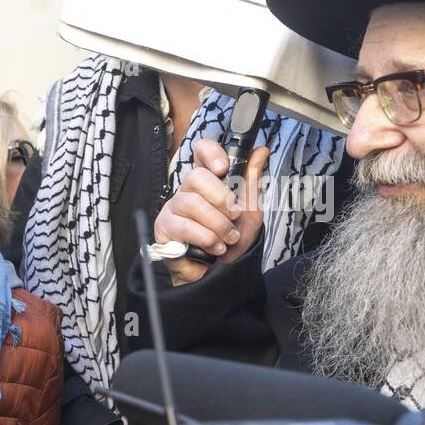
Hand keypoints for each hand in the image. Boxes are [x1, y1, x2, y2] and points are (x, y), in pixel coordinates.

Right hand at [152, 139, 268, 285]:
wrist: (220, 274)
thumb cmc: (231, 242)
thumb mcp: (250, 209)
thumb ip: (252, 180)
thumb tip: (261, 150)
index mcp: (208, 182)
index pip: (201, 152)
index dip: (210, 153)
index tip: (224, 167)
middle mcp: (187, 191)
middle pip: (196, 176)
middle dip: (221, 199)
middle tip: (234, 217)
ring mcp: (173, 209)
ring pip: (191, 203)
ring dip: (217, 224)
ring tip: (228, 239)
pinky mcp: (163, 228)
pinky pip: (183, 226)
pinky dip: (205, 238)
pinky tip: (214, 248)